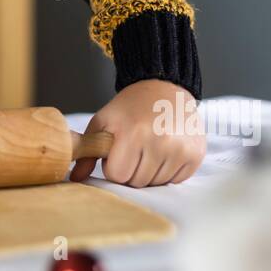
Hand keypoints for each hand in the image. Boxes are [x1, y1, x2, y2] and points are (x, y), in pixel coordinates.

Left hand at [69, 79, 205, 187]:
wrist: (164, 87)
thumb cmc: (130, 106)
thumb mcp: (103, 120)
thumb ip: (88, 150)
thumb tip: (75, 177)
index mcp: (134, 133)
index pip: (117, 175)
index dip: (114, 165)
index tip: (119, 151)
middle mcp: (160, 142)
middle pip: (136, 182)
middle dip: (131, 169)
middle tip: (135, 148)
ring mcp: (180, 150)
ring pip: (156, 184)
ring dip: (149, 171)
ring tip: (150, 147)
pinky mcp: (195, 155)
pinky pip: (175, 180)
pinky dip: (168, 171)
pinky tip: (165, 151)